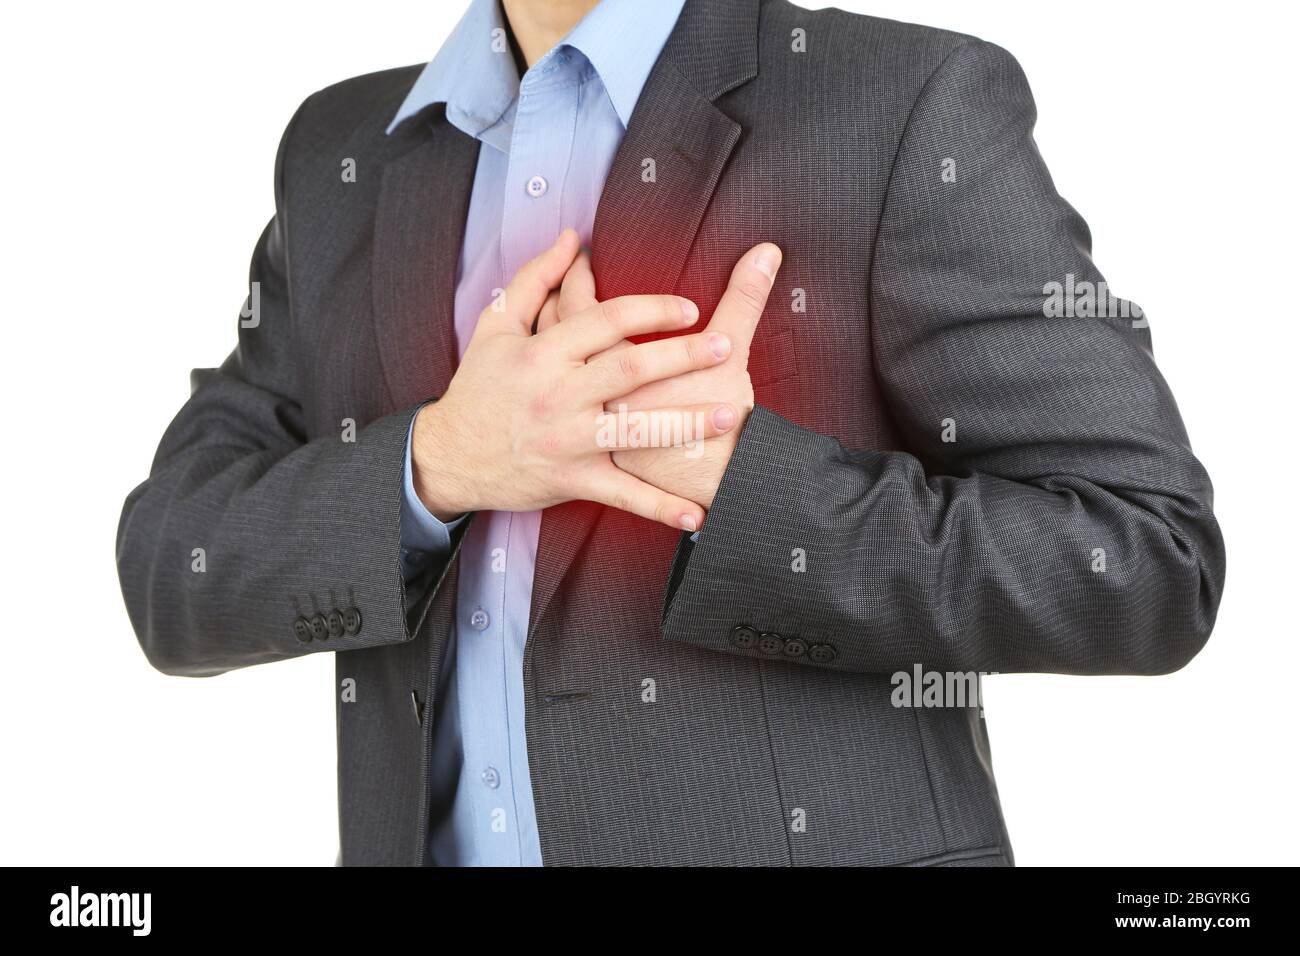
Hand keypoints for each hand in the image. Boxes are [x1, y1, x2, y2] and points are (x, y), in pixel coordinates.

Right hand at [411, 230, 739, 530]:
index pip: (606, 321)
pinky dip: (659, 507)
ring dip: (686, 424)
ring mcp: (567, 440)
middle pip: (629, 369)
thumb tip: (572, 238)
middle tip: (726, 347)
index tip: (689, 309)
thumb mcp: (496, 326)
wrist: (447, 456)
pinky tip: (697, 514)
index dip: (651, 310)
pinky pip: (623, 495)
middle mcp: (558, 394)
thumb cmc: (477, 387)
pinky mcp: (571, 479)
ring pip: (635, 431)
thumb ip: (536, 279)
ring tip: (729, 415)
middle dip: (682, 357)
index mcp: (542, 352)